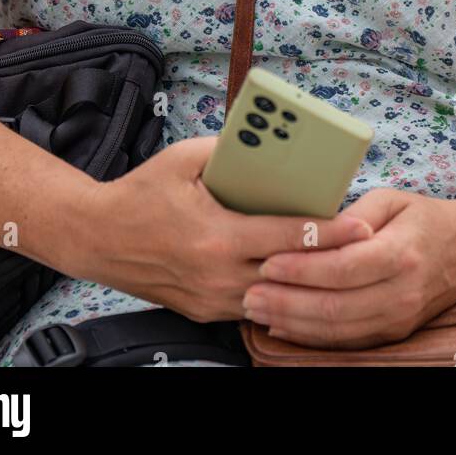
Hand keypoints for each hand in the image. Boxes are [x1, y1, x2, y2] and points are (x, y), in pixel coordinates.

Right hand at [64, 136, 374, 323]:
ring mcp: (209, 299)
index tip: (361, 226)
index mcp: (216, 236)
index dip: (329, 232)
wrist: (95, 236)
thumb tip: (270, 144)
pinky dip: (273, 289)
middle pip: (290, 271)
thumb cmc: (141, 192)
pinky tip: (292, 273)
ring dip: (302, 277)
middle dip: (328, 257)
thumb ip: (229, 152)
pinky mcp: (202, 311)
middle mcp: (217, 275)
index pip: (287, 237)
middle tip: (360, 241)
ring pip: (273, 294)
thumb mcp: (184, 158)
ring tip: (332, 257)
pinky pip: (251, 303)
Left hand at [241, 188, 455, 349]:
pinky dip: (310, 337)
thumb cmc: (422, 217)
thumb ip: (353, 214)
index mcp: (400, 253)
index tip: (267, 262)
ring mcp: (398, 318)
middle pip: (334, 306)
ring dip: (291, 323)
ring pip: (336, 330)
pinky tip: (282, 326)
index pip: (343, 268)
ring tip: (256, 308)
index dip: (301, 269)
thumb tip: (312, 228)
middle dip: (286, 302)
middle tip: (249, 292)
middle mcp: (401, 292)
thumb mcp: (391, 199)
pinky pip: (346, 341)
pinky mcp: (393, 333)